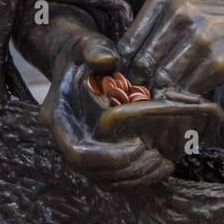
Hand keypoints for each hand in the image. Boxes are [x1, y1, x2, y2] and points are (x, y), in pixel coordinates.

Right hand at [39, 27, 173, 188]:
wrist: (77, 58)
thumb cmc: (82, 50)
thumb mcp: (86, 43)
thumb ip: (93, 49)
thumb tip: (108, 59)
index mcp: (59, 117)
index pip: (77, 153)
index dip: (107, 157)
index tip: (139, 146)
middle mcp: (68, 137)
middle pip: (93, 173)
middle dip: (128, 170)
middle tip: (158, 158)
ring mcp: (83, 145)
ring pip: (106, 180)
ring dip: (136, 177)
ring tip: (165, 164)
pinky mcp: (98, 149)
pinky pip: (116, 175)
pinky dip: (139, 175)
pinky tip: (162, 164)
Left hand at [117, 0, 223, 94]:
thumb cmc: (221, 18)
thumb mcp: (187, 5)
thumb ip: (155, 28)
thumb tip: (121, 66)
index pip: (126, 44)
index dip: (125, 70)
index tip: (131, 85)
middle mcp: (179, 12)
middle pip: (141, 64)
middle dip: (141, 88)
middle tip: (145, 101)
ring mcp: (199, 36)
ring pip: (161, 80)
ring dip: (161, 98)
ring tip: (164, 106)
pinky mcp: (216, 61)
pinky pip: (186, 90)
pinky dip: (182, 102)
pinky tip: (187, 103)